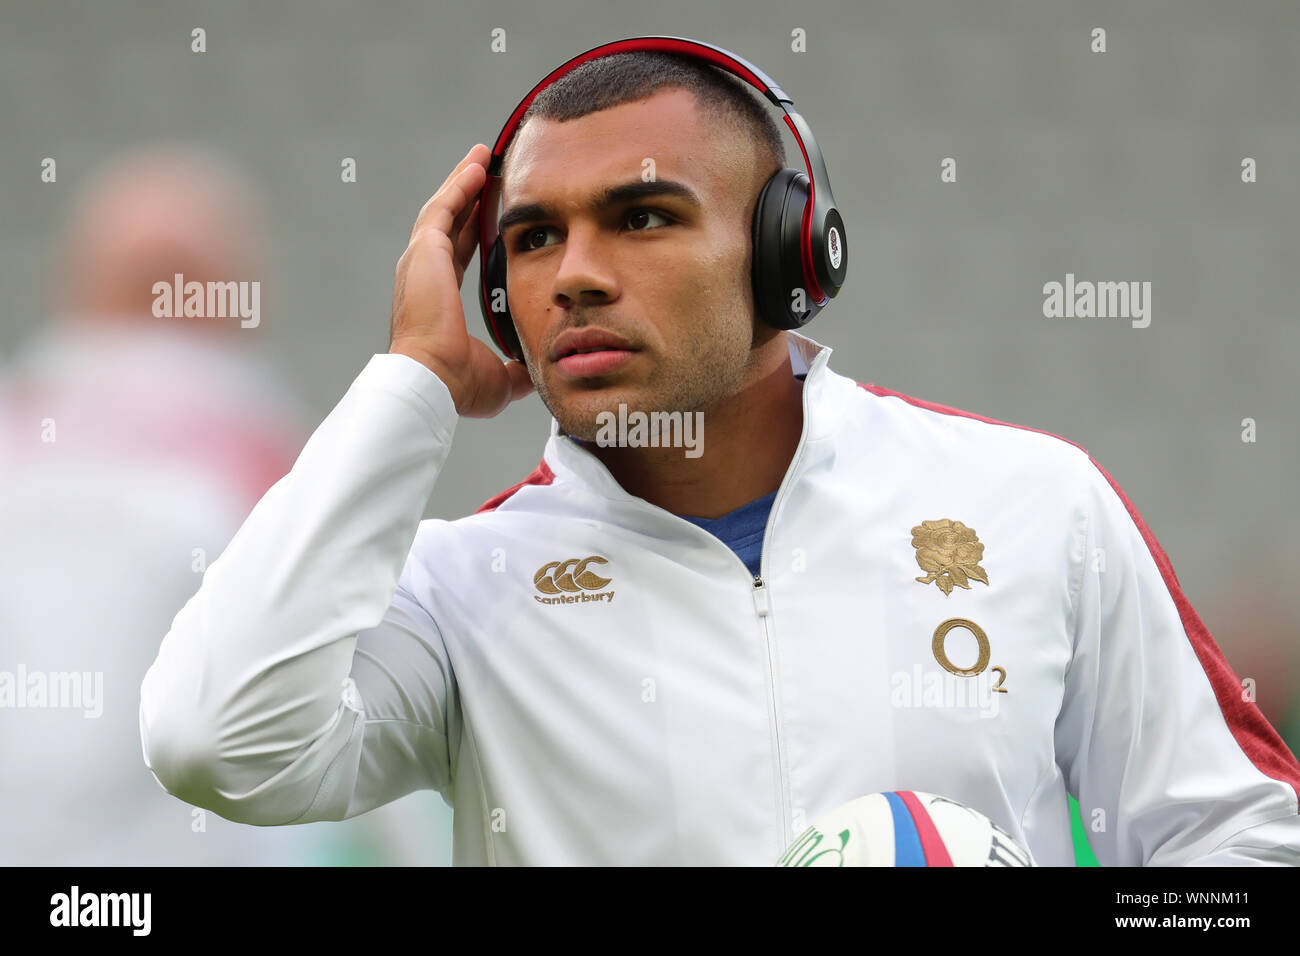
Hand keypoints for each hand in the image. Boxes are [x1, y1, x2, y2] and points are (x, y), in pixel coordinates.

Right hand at [389, 143, 534, 417]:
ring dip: (464, 182)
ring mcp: (421, 261)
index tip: (491, 215)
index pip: (458, 254)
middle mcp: (425, 276)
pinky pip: (444, 208)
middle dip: (467, 197)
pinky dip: (460, 186)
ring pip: (445, 209)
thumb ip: (517, 368)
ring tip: (484, 158)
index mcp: (439, 299)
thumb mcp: (499, 377)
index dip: (473, 231)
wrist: (430, 382)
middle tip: (487, 172)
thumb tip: (539, 370)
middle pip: (449, 224)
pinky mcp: (424, 252)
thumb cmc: (455, 385)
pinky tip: (478, 167)